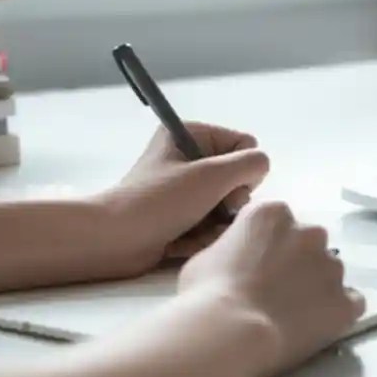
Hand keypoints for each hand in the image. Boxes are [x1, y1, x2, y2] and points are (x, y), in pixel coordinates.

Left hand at [96, 123, 270, 274]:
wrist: (114, 239)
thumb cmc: (159, 201)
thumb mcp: (211, 176)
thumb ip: (249, 164)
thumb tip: (262, 166)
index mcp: (190, 134)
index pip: (244, 144)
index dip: (242, 168)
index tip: (225, 186)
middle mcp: (186, 157)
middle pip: (237, 177)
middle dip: (232, 199)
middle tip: (217, 211)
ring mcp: (182, 188)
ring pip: (227, 204)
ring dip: (220, 221)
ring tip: (200, 230)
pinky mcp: (178, 216)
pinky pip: (211, 223)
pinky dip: (205, 235)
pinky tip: (189, 242)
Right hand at [178, 201, 366, 376]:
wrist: (229, 330)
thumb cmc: (206, 293)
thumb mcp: (207, 255)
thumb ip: (233, 247)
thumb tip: (238, 257)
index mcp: (273, 214)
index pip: (277, 223)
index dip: (266, 248)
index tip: (256, 269)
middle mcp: (309, 232)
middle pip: (308, 244)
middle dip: (296, 264)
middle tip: (274, 293)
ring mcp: (332, 266)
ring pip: (329, 273)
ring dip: (316, 288)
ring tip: (292, 316)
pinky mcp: (346, 301)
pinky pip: (351, 302)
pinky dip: (338, 312)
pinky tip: (316, 327)